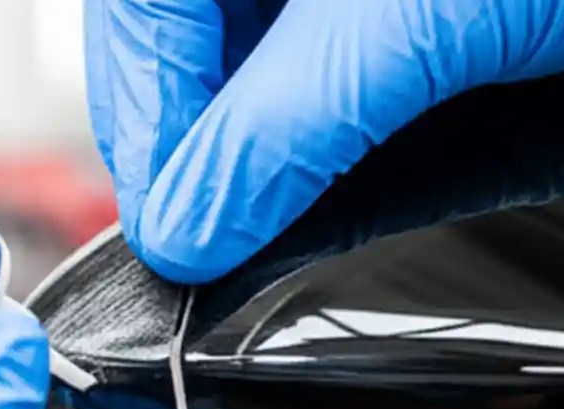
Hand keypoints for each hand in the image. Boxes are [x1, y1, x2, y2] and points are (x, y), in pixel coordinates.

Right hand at [85, 0, 563, 283]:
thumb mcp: (425, 33)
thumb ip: (288, 131)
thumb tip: (189, 227)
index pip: (138, 14)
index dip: (143, 128)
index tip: (174, 230)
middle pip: (175, 33)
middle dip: (186, 137)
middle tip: (208, 230)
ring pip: (229, 49)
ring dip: (237, 134)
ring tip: (254, 204)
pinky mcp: (363, 7)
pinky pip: (292, 55)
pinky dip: (296, 117)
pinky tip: (314, 156)